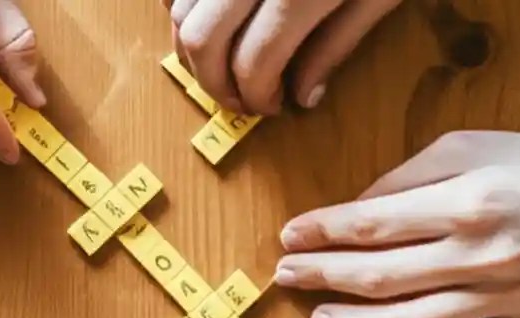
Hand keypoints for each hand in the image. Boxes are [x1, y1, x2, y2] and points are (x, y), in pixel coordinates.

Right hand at [166, 0, 401, 113]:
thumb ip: (339, 42)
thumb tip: (303, 95)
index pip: (254, 63)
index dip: (257, 96)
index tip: (272, 106)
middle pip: (203, 41)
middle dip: (215, 83)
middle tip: (241, 97)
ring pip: (181, 10)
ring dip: (194, 47)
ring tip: (224, 61)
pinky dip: (182, 5)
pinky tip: (211, 15)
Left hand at [274, 131, 519, 317]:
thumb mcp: (475, 147)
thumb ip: (409, 176)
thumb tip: (353, 209)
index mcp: (471, 203)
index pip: (373, 224)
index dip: (322, 232)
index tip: (289, 236)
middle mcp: (487, 256)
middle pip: (380, 276)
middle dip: (322, 276)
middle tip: (285, 277)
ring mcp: (509, 299)